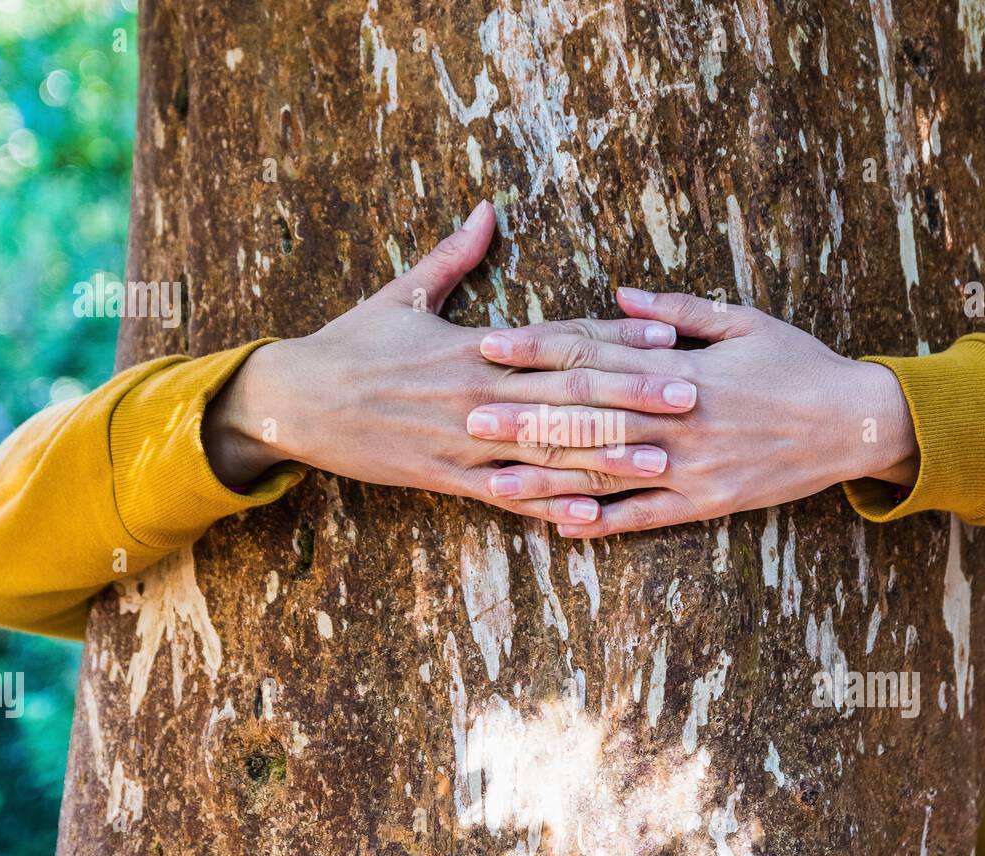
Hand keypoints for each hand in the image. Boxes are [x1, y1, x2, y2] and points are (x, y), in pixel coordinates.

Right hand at [203, 204, 698, 525]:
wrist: (293, 401)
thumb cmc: (349, 345)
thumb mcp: (400, 294)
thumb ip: (452, 256)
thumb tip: (487, 210)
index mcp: (475, 345)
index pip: (560, 339)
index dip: (617, 337)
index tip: (671, 335)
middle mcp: (478, 393)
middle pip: (569, 394)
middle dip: (634, 396)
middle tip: (692, 397)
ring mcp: (465, 440)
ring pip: (548, 450)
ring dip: (608, 456)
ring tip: (662, 460)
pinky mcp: (447, 478)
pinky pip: (507, 496)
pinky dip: (549, 506)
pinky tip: (592, 516)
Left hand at [466, 288, 918, 537]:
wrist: (857, 422)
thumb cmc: (799, 364)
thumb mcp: (744, 321)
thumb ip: (677, 310)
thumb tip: (618, 290)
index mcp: (682, 368)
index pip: (596, 355)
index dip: (541, 350)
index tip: (490, 346)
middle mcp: (679, 418)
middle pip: (587, 416)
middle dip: (524, 416)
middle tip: (466, 416)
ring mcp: (692, 466)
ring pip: (607, 472)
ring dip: (549, 475)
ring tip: (494, 479)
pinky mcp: (708, 502)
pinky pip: (647, 516)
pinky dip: (605, 522)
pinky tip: (561, 525)